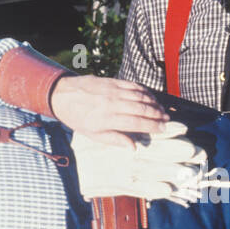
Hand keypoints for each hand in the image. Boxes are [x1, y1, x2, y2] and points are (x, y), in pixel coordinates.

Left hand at [49, 76, 168, 148]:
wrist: (62, 95)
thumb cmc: (77, 118)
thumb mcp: (93, 135)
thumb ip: (115, 140)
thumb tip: (134, 147)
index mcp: (107, 119)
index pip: (136, 123)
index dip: (152, 126)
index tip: (163, 129)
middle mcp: (111, 104)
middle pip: (141, 109)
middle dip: (157, 114)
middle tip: (167, 120)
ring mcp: (112, 91)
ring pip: (139, 96)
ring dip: (154, 103)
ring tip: (162, 110)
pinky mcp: (112, 81)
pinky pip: (132, 85)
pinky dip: (144, 91)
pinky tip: (151, 97)